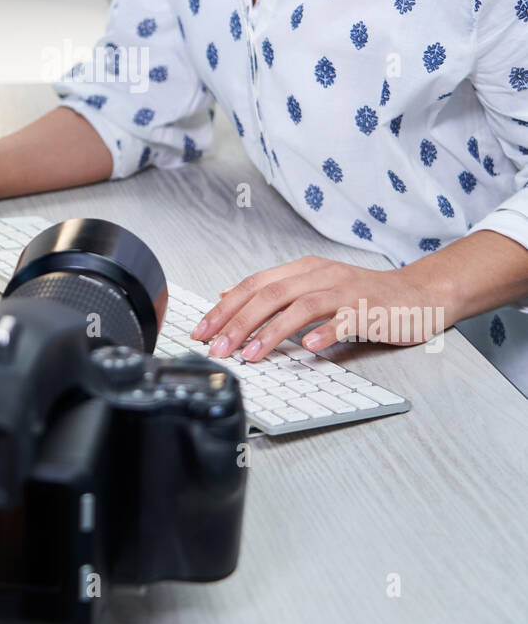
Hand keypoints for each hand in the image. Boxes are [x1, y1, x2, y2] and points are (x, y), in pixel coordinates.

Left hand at [189, 255, 450, 361]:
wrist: (420, 295)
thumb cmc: (366, 296)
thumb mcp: (316, 285)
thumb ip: (276, 291)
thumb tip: (229, 297)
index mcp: (306, 269)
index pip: (256, 284)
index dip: (227, 307)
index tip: (202, 329)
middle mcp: (323, 276)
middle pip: (272, 294)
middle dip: (240, 322)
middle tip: (218, 347)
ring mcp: (347, 292)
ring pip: (302, 306)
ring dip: (273, 331)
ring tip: (251, 354)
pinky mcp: (371, 311)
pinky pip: (345, 321)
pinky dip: (326, 333)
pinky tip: (309, 348)